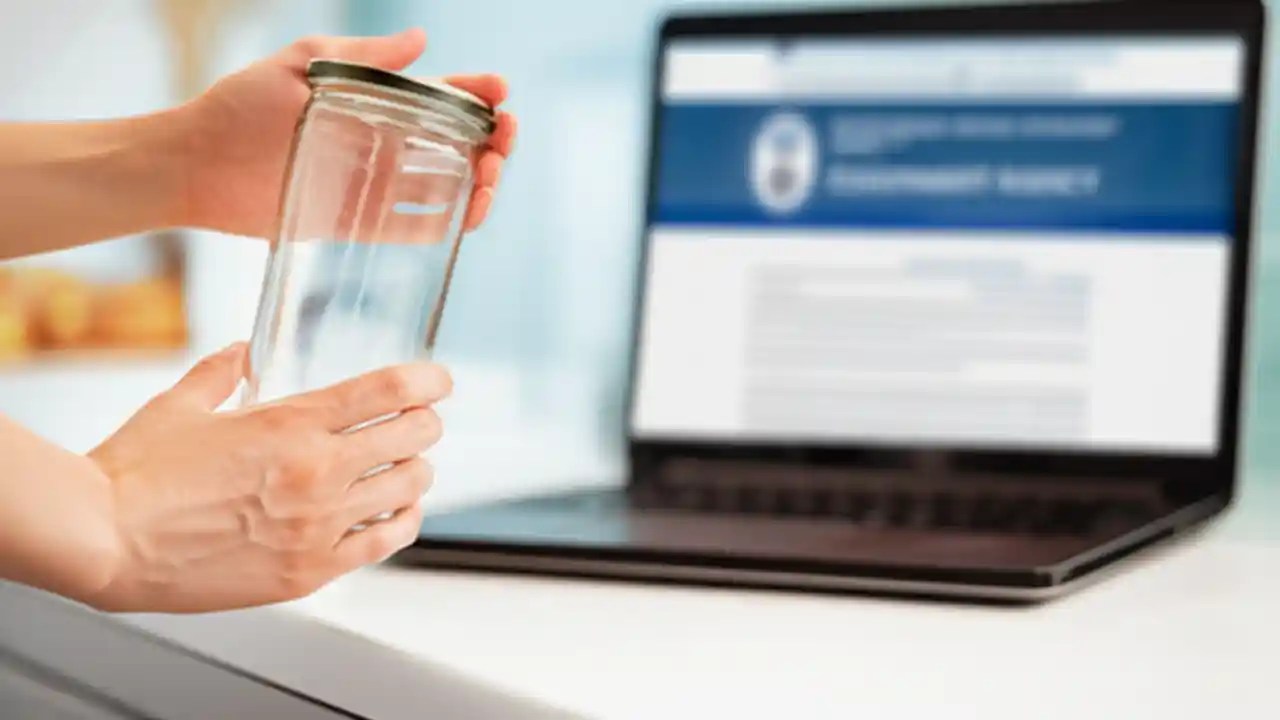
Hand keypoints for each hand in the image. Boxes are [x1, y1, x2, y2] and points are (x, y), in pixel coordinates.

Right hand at [84, 344, 449, 612]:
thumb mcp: (180, 406)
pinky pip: (384, 543)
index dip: (428, 382)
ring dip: (417, 471)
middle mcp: (317, 471)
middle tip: (422, 423)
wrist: (104, 540)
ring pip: (409, 489)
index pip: (390, 391)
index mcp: (291, 423)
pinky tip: (401, 513)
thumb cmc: (134, 473)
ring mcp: (318, 524)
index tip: (440, 382)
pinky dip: (403, 522)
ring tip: (410, 466)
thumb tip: (242, 351)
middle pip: (413, 437)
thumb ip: (221, 372)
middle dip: (426, 424)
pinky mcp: (310, 570)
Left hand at [177, 28, 516, 238]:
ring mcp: (374, 186)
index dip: (479, 94)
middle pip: (459, 148)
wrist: (193, 164)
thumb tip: (422, 39)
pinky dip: (447, 225)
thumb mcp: (302, 64)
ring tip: (488, 177)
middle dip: (494, 143)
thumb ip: (364, 57)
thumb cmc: (238, 106)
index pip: (444, 99)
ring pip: (447, 189)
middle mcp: (384, 145)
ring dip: (481, 184)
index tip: (501, 92)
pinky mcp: (357, 224)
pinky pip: (412, 229)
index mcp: (378, 104)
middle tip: (502, 141)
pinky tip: (467, 215)